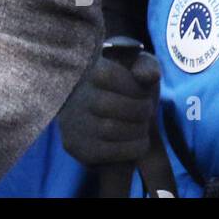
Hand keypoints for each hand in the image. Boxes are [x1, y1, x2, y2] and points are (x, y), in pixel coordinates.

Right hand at [58, 51, 160, 165]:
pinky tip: (135, 141)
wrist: (105, 115)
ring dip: (137, 130)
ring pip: (111, 129)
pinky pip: (109, 151)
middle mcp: (72, 95)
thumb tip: (147, 76)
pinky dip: (133, 148)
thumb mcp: (137, 68)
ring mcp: (71, 121)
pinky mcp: (75, 145)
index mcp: (84, 70)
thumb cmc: (125, 86)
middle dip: (139, 111)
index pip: (109, 75)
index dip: (135, 87)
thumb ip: (146, 66)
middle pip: (111, 104)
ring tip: (141, 126)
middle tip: (145, 112)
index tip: (142, 92)